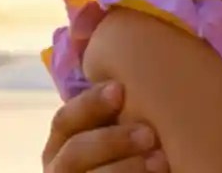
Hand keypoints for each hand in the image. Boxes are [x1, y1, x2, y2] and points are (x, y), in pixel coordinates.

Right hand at [42, 81, 168, 172]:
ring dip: (126, 168)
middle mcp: (60, 166)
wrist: (134, 172)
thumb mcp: (118, 123)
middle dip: (113, 140)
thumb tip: (135, 60)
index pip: (67, 118)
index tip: (121, 89)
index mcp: (64, 140)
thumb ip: (117, 105)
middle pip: (76, 151)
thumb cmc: (129, 148)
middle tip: (150, 133)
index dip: (91, 103)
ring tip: (162, 160)